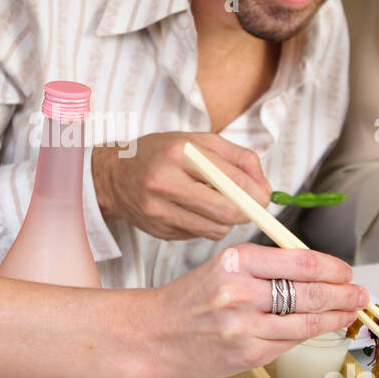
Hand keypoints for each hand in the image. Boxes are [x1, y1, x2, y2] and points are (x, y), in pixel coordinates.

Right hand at [92, 132, 270, 239]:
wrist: (113, 176)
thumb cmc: (161, 153)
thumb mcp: (199, 141)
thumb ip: (237, 159)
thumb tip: (265, 187)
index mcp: (179, 153)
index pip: (232, 181)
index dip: (256, 193)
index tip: (265, 196)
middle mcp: (165, 182)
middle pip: (225, 212)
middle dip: (246, 212)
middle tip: (251, 206)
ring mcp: (159, 210)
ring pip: (215, 229)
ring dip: (227, 221)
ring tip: (219, 204)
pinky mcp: (158, 231)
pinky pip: (198, 236)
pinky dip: (206, 225)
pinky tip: (195, 211)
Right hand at [146, 243, 369, 377]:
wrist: (156, 332)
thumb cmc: (193, 297)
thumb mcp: (225, 267)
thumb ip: (267, 267)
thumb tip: (318, 271)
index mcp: (235, 261)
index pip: (299, 262)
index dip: (331, 267)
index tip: (346, 271)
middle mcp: (240, 292)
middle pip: (309, 292)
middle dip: (343, 293)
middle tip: (361, 292)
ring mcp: (244, 326)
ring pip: (305, 321)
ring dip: (336, 316)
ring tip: (351, 310)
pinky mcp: (247, 354)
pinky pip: (290, 342)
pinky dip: (311, 333)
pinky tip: (323, 326)